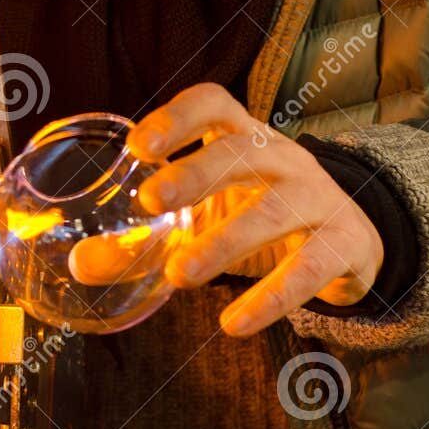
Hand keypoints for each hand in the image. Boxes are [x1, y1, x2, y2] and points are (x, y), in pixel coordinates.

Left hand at [125, 84, 383, 336]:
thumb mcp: (202, 219)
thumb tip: (78, 266)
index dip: (176, 118)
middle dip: (196, 173)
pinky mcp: (345, 242)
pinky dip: (272, 297)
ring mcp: (318, 196)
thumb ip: (142, 242)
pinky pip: (310, 268)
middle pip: (242, 151)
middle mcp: (283, 157)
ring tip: (180, 275)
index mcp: (243, 137)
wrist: (349, 243)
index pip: (213, 104)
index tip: (137, 146)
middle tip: (151, 202)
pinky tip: (235, 324)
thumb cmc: (258, 217)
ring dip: (224, 241)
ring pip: (273, 210)